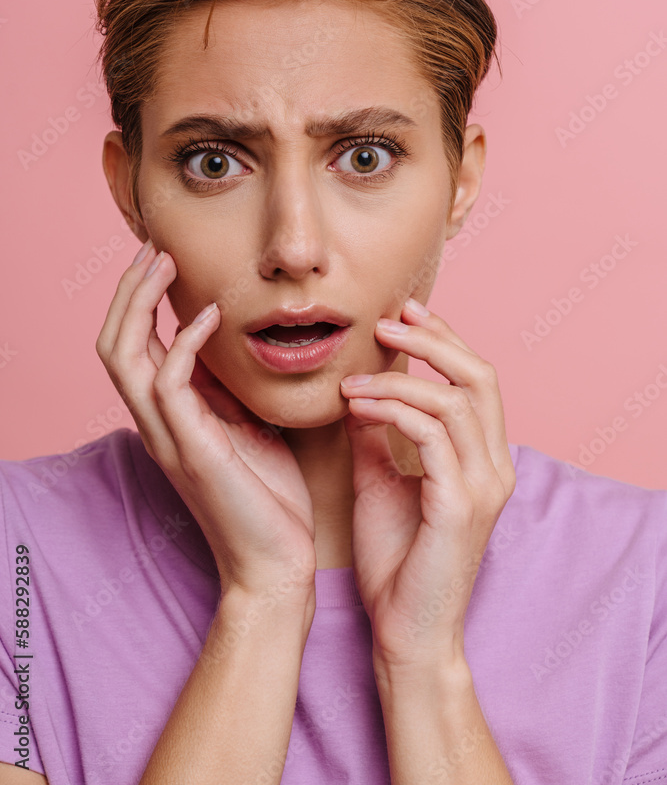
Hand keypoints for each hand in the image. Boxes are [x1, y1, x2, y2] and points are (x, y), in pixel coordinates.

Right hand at [95, 241, 316, 602]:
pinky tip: (211, 316)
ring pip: (125, 357)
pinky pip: (169, 384)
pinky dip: (183, 343)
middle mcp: (156, 424)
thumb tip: (229, 343)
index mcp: (167, 418)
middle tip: (154, 249)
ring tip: (164, 265)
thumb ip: (227, 389)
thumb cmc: (269, 497)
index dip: (138, 301)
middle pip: (114, 343)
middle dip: (130, 291)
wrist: (277, 562)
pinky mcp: (193, 450)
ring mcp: (168, 438)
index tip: (163, 261)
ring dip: (140, 304)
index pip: (132, 347)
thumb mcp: (248, 426)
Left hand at [339, 298, 515, 672]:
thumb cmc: (396, 561)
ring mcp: (483, 486)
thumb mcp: (380, 481)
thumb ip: (377, 434)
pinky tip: (358, 406)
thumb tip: (360, 388)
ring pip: (456, 400)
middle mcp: (495, 467)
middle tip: (387, 323)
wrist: (406, 633)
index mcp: (483, 460)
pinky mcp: (460, 506)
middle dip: (433, 340)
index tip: (403, 315)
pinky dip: (394, 411)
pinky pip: (432, 436)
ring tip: (353, 377)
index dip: (444, 340)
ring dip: (400, 378)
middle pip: (479, 377)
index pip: (475, 381)